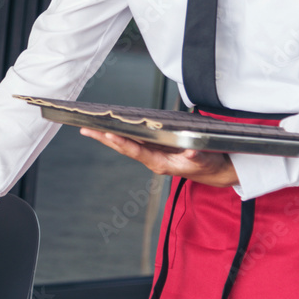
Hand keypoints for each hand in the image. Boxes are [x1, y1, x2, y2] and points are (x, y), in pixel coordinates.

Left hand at [79, 128, 238, 186]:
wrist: (214, 172)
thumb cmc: (209, 166)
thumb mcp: (206, 161)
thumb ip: (197, 157)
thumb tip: (190, 152)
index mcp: (161, 163)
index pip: (137, 151)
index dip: (122, 143)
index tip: (108, 135)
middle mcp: (152, 159)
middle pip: (124, 147)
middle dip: (104, 138)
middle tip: (85, 129)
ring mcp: (151, 155)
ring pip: (125, 144)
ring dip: (107, 136)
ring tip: (89, 127)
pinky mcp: (153, 149)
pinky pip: (132, 141)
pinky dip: (119, 134)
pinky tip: (108, 128)